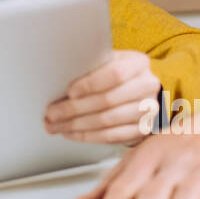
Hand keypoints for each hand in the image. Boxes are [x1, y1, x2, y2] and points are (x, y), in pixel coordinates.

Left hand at [44, 49, 160, 143]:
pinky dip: (87, 136)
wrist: (140, 91)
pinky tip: (70, 133)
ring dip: (76, 125)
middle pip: (108, 100)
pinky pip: (110, 137)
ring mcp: (147, 111)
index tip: (70, 92)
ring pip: (107, 121)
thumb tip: (59, 79)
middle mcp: (147, 87)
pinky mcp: (141, 130)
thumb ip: (92, 66)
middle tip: (52, 113)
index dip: (91, 84)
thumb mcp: (109, 62)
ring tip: (55, 125)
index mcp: (138, 64)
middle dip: (74, 109)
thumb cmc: (116, 74)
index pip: (116, 74)